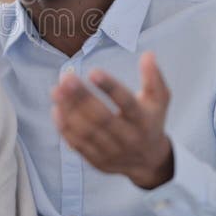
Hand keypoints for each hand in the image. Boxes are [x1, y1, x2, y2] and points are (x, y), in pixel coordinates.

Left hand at [51, 52, 172, 188]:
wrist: (149, 161)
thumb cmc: (150, 122)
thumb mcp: (159, 100)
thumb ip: (153, 77)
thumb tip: (148, 54)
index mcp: (143, 120)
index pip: (127, 102)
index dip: (110, 87)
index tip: (93, 72)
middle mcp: (128, 137)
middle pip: (102, 117)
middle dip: (81, 97)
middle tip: (66, 78)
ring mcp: (112, 151)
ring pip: (87, 131)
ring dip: (69, 111)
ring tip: (56, 90)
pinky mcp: (98, 161)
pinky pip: (79, 145)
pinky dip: (65, 128)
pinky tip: (56, 110)